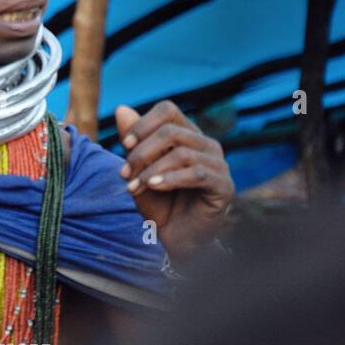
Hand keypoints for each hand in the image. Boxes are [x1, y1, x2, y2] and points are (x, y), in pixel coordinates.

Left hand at [115, 101, 232, 263]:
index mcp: (187, 135)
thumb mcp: (138, 170)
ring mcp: (218, 164)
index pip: (168, 110)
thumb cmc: (158, 202)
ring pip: (181, 153)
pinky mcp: (224, 185)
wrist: (175, 236)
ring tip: (134, 188)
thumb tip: (120, 108)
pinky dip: (169, 179)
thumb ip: (131, 142)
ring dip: (150, 170)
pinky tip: (153, 187)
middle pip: (171, 131)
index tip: (125, 145)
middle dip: (141, 153)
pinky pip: (196, 174)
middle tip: (124, 175)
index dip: (143, 124)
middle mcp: (206, 145)